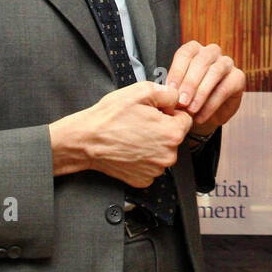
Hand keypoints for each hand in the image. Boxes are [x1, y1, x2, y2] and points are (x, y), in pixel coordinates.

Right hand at [49, 81, 192, 181]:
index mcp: (172, 133)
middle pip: (174, 137)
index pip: (185, 119)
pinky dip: (143, 158)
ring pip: (163, 152)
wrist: (86, 140)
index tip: (156, 112)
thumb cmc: (110, 117)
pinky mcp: (143, 180)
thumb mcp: (141, 91)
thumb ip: (168, 92)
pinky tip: (129, 148)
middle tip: (140, 122)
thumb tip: (177, 98)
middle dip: (162, 128)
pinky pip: (150, 165)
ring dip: (153, 144)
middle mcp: (168, 155)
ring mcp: (155, 170)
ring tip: (132, 135)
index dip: (170, 112)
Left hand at [164, 41, 244, 133]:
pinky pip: (225, 88)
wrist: (203, 115)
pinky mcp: (238, 78)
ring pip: (216, 71)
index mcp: (193, 50)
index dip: (178, 71)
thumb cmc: (187, 98)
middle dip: (190, 83)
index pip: (185, 54)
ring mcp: (226, 63)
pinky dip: (211, 104)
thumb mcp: (176, 91)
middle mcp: (211, 53)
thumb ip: (173, 87)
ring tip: (191, 110)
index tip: (170, 90)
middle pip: (201, 61)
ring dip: (202, 92)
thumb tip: (165, 91)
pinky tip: (201, 116)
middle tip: (181, 102)